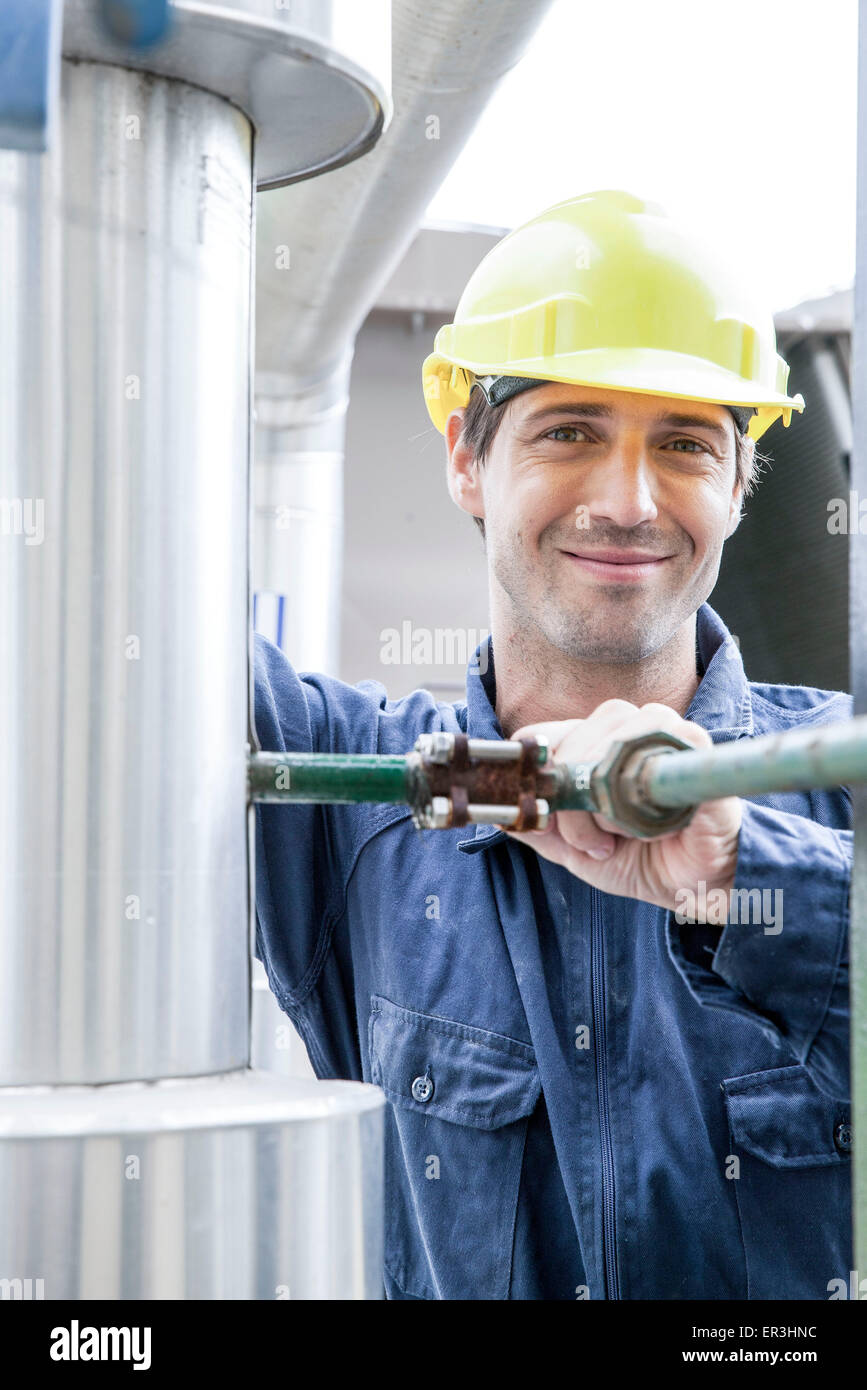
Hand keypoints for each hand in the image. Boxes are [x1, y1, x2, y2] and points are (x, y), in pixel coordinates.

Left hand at [501, 700, 740, 920]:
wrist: (700, 886)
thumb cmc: (642, 859)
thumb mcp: (577, 851)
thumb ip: (540, 830)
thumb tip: (498, 814)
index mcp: (594, 745)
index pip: (544, 734)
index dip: (536, 770)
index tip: (540, 812)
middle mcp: (627, 729)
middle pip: (575, 736)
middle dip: (572, 797)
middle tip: (592, 841)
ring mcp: (663, 732)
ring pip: (612, 740)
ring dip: (608, 799)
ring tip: (621, 834)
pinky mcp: (697, 747)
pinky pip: (658, 750)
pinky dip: (644, 792)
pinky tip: (650, 820)